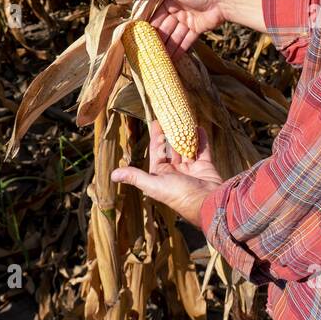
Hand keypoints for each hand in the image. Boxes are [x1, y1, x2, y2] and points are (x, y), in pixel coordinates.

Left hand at [110, 120, 224, 228]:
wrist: (207, 203)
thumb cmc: (179, 195)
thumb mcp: (154, 184)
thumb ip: (135, 177)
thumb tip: (113, 174)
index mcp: (162, 174)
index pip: (157, 152)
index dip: (156, 137)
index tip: (157, 122)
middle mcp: (176, 171)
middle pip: (172, 148)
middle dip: (171, 133)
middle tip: (170, 116)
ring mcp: (191, 169)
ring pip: (187, 148)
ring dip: (186, 135)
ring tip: (185, 119)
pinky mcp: (205, 167)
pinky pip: (202, 151)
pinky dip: (201, 140)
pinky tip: (199, 128)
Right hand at [139, 0, 265, 60]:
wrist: (224, 0)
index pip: (156, 14)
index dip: (148, 26)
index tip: (138, 37)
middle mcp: (178, 9)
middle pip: (165, 27)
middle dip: (157, 39)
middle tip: (146, 53)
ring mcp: (188, 20)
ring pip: (174, 35)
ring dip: (167, 47)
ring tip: (157, 60)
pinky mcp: (197, 29)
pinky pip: (186, 40)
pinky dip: (180, 49)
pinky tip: (172, 61)